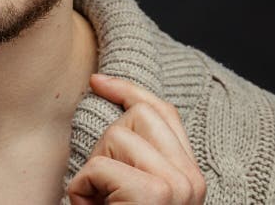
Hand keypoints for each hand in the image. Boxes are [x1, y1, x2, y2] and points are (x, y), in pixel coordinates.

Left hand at [67, 74, 205, 204]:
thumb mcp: (131, 188)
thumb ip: (136, 158)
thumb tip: (113, 108)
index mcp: (189, 176)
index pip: (164, 112)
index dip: (128, 90)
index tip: (96, 81)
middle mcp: (192, 179)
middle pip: (140, 114)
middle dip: (108, 142)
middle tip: (102, 186)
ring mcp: (178, 185)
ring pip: (117, 135)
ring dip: (92, 170)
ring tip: (99, 201)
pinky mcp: (155, 194)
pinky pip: (99, 166)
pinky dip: (82, 188)